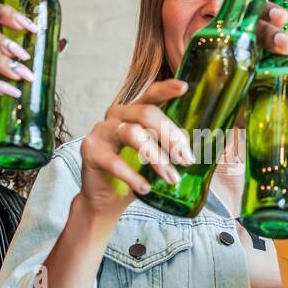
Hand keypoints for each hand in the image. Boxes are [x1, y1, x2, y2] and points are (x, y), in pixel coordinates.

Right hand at [78, 81, 194, 218]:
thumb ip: (169, 148)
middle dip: (170, 136)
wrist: (105, 199)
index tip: (184, 88)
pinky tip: (145, 188)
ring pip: (133, 133)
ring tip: (171, 177)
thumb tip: (198, 152)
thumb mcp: (155, 157)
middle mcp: (117, 115)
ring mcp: (101, 131)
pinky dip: (133, 176)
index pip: (151, 95)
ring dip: (156, 157)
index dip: (166, 89)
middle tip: (186, 159)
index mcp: (133, 112)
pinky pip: (115, 161)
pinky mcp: (90, 151)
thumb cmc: (133, 174)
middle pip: (146, 113)